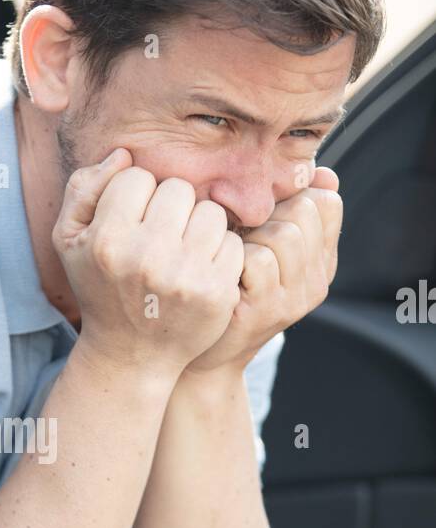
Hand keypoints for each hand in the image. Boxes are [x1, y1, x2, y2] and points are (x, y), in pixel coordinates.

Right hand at [53, 149, 243, 380]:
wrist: (131, 356)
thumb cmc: (100, 288)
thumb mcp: (69, 241)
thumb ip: (83, 189)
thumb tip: (123, 155)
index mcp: (107, 240)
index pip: (136, 177)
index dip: (135, 196)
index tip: (131, 225)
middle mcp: (146, 256)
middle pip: (177, 189)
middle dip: (171, 208)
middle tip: (160, 238)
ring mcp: (185, 275)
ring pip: (210, 210)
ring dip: (199, 226)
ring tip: (182, 251)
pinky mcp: (217, 291)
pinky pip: (233, 241)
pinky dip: (219, 252)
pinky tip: (200, 271)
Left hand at [187, 167, 341, 373]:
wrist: (200, 355)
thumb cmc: (223, 290)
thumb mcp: (259, 248)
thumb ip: (285, 213)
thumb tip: (323, 172)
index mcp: (320, 260)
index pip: (326, 202)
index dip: (289, 197)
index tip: (259, 217)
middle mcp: (316, 281)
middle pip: (303, 211)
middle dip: (264, 215)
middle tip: (238, 239)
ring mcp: (295, 298)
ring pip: (283, 233)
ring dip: (247, 237)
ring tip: (229, 257)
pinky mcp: (269, 311)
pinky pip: (257, 259)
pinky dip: (233, 258)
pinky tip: (222, 274)